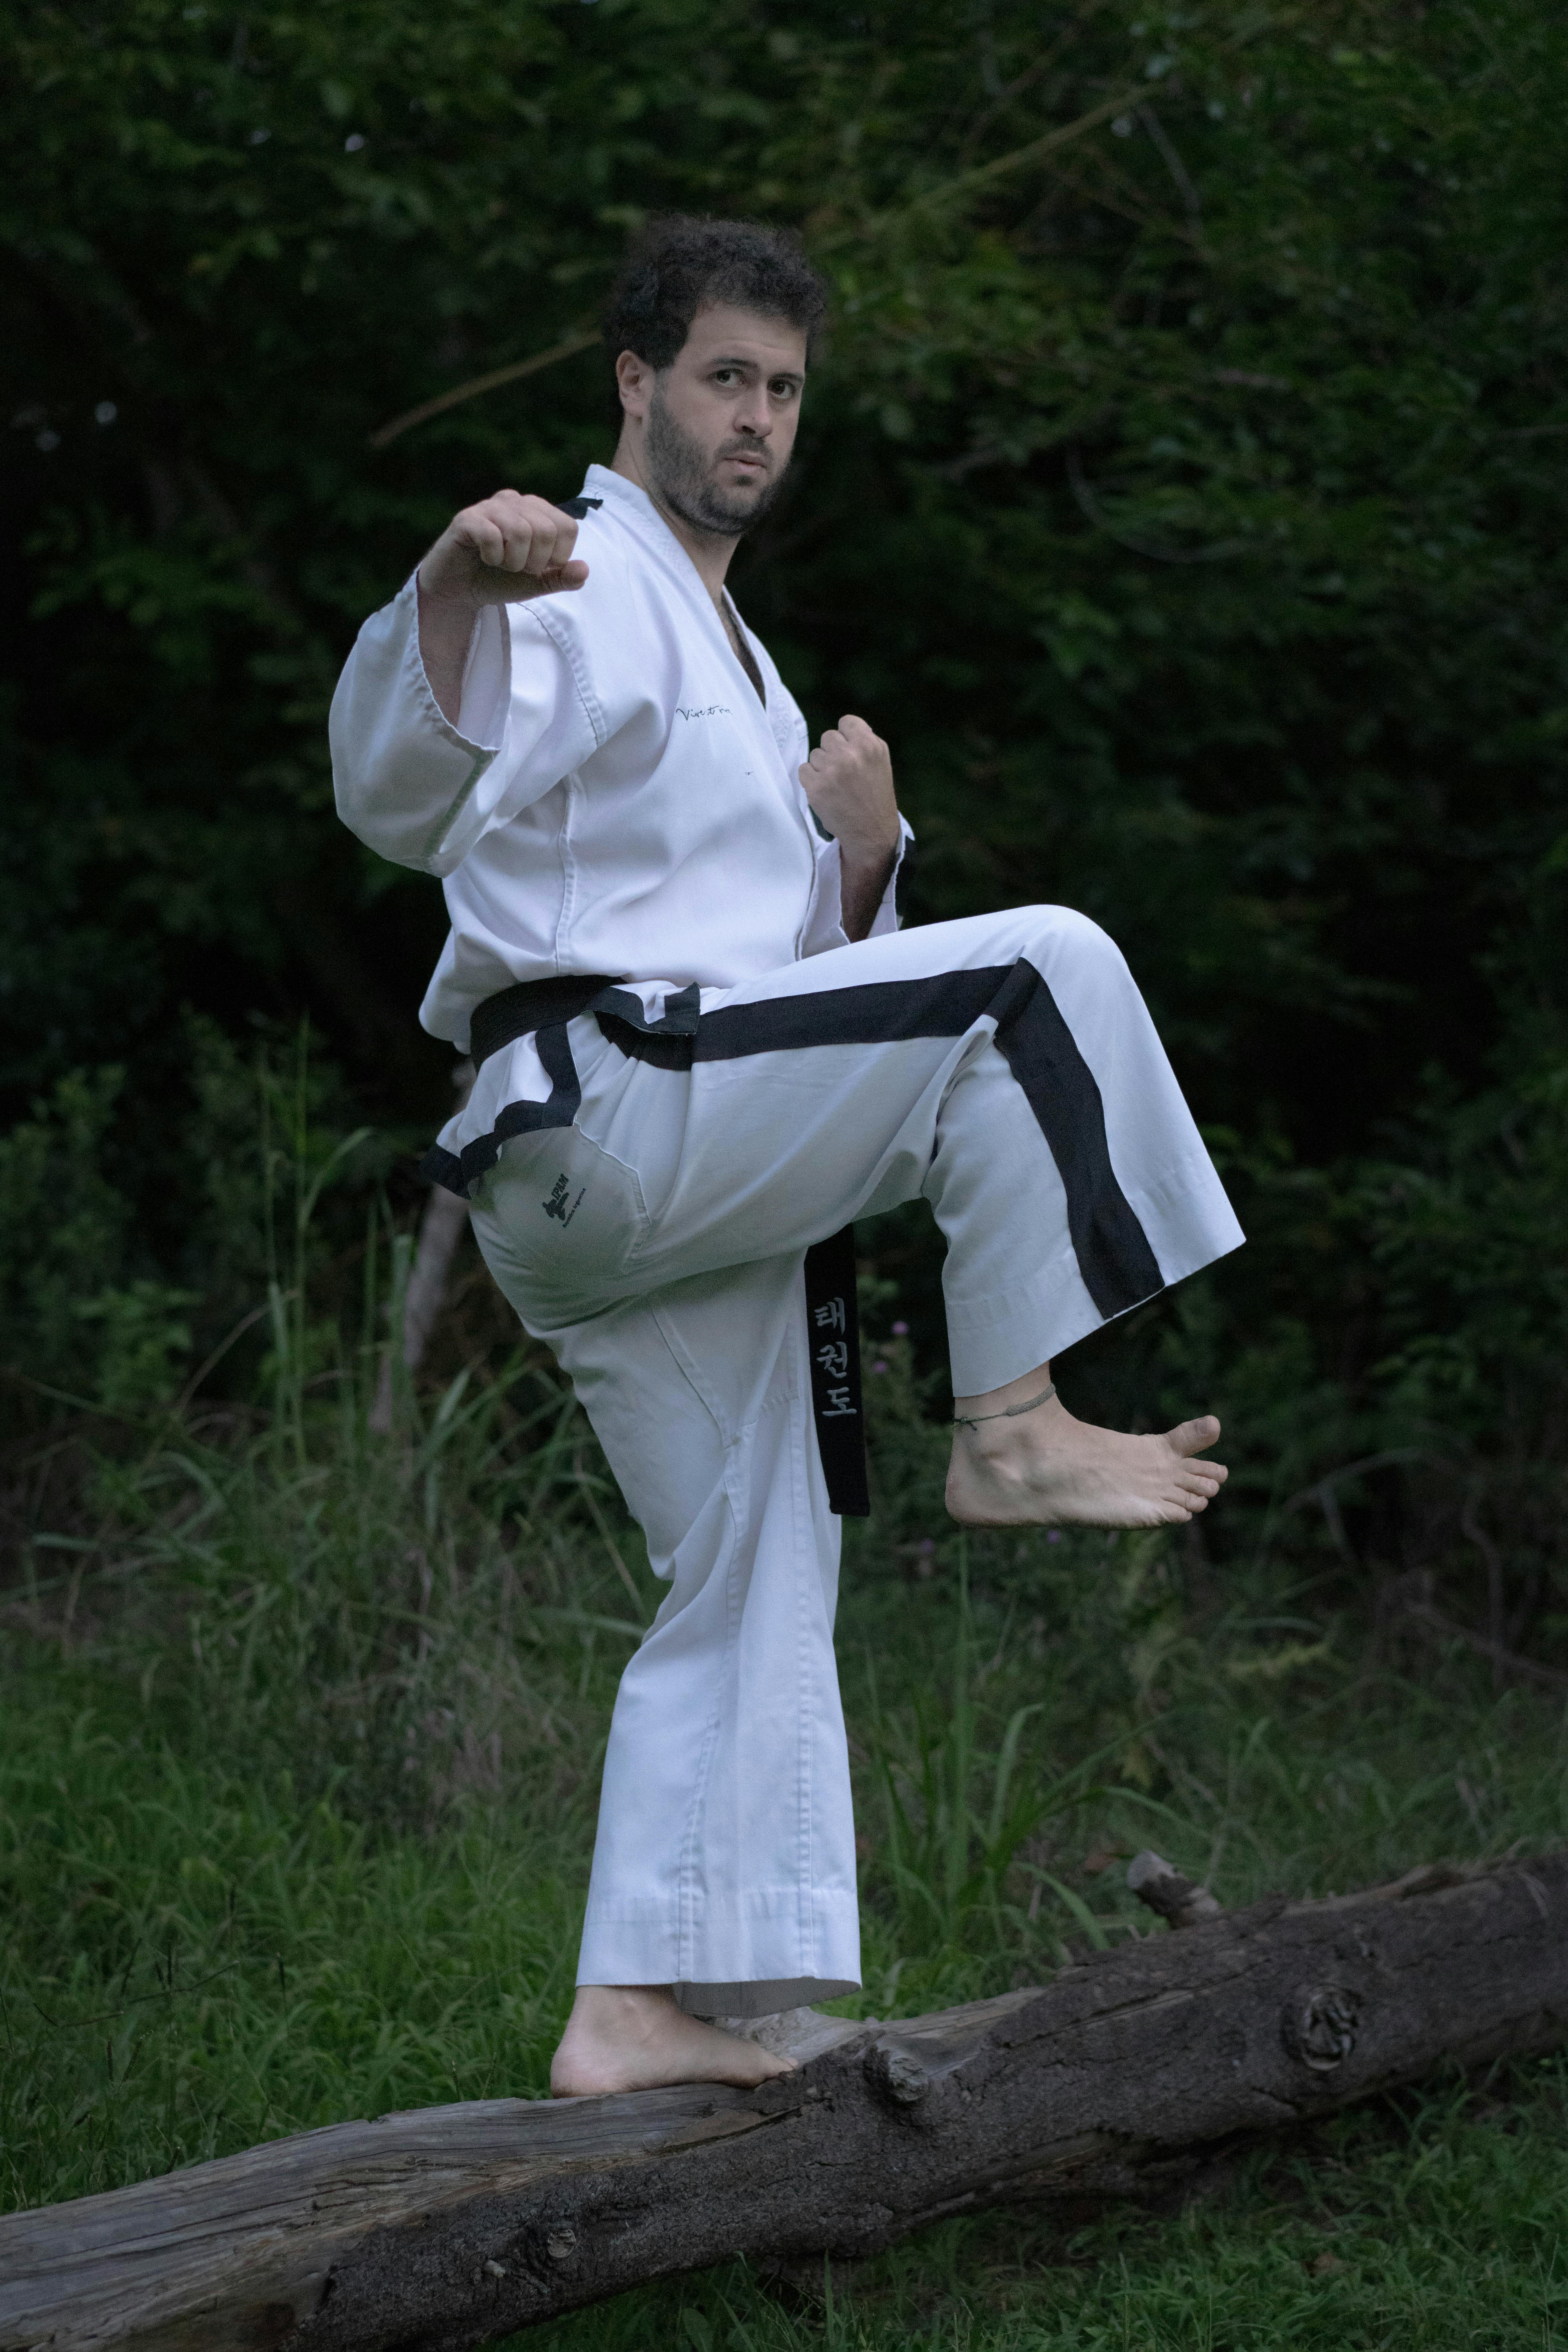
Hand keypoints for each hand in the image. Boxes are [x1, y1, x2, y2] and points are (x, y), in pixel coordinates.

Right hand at [417, 490, 588, 609]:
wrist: (459, 590)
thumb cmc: (498, 579)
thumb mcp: (537, 583)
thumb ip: (562, 578)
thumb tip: (584, 570)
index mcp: (536, 510)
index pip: (567, 527)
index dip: (558, 557)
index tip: (537, 567)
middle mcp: (515, 501)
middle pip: (546, 530)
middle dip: (535, 562)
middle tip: (516, 568)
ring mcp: (489, 507)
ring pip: (521, 531)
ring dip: (513, 561)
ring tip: (500, 564)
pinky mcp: (466, 519)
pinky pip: (491, 535)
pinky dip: (492, 557)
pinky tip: (484, 558)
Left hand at [799, 715, 899, 862]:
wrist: (871, 831)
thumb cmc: (875, 796)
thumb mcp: (880, 762)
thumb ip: (864, 742)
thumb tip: (843, 730)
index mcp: (870, 746)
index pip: (846, 722)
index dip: (845, 736)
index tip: (848, 750)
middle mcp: (851, 755)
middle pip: (828, 737)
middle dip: (833, 752)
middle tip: (843, 772)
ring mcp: (832, 771)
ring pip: (815, 754)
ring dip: (822, 767)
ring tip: (836, 784)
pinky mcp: (816, 787)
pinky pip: (804, 770)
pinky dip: (811, 780)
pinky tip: (825, 791)